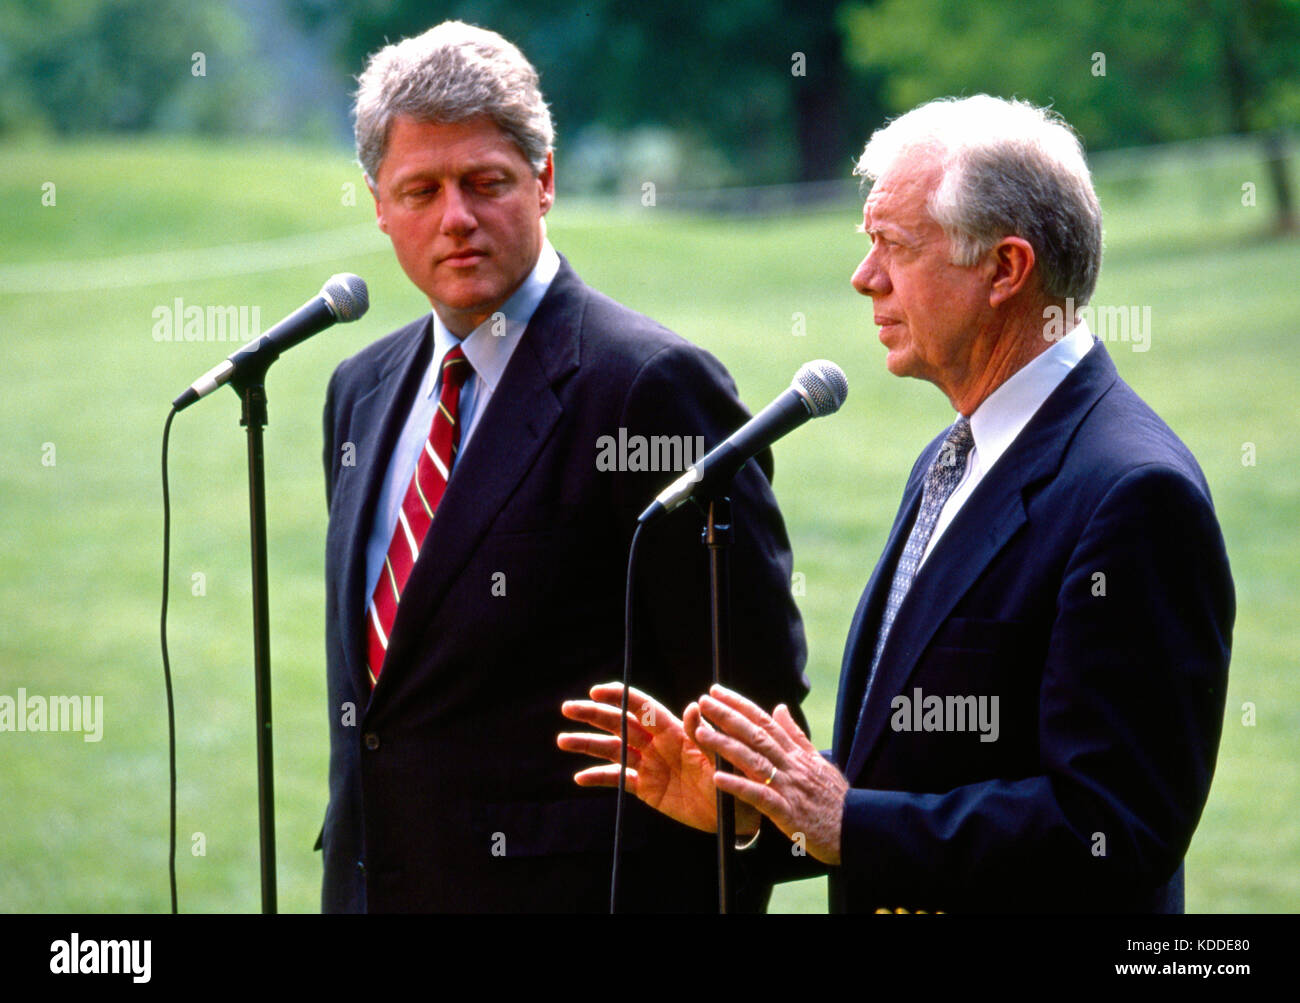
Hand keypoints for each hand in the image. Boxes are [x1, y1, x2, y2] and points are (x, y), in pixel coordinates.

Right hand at [558, 683, 720, 833]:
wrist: (732, 813)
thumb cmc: (732, 778)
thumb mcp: (719, 755)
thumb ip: (702, 734)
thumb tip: (693, 705)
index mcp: (674, 732)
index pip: (642, 708)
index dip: (620, 697)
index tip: (596, 690)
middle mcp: (657, 745)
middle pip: (620, 724)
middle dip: (594, 715)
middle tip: (568, 707)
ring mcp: (649, 766)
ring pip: (613, 750)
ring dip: (588, 744)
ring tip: (562, 739)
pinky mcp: (646, 789)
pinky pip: (617, 780)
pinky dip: (598, 777)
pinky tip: (579, 777)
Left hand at [695, 684, 847, 864]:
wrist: (856, 829)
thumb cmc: (835, 798)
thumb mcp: (818, 761)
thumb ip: (796, 735)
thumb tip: (779, 707)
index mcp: (796, 753)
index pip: (764, 721)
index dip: (740, 705)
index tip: (717, 691)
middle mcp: (791, 765)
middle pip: (755, 735)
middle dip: (727, 717)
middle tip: (703, 702)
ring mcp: (789, 787)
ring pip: (753, 760)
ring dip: (725, 746)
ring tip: (701, 733)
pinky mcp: (787, 812)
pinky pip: (759, 796)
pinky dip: (738, 786)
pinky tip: (717, 779)